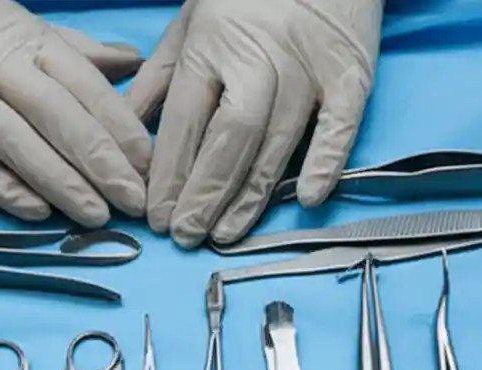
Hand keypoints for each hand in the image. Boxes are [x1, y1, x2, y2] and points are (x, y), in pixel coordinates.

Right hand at [0, 0, 151, 226]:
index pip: (88, 87)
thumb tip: (128, 62)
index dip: (123, 128)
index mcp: (28, 41)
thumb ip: (74, 50)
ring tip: (96, 215)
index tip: (153, 165)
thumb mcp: (15, 25)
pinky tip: (34, 211)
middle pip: (62, 115)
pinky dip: (2, 186)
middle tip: (135, 200)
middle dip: (104, 161)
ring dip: (62, 180)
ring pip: (20, 139)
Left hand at [126, 0, 381, 246]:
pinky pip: (340, 127)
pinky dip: (325, 163)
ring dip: (250, 196)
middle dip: (203, 194)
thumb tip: (129, 134)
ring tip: (226, 234)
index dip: (168, 174)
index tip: (154, 215)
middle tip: (185, 236)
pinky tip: (307, 199)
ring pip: (276, 143)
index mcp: (210, 46)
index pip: (184, 122)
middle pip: (229, 140)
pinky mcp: (352, 75)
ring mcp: (308, 69)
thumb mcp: (190, 21)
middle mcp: (259, 60)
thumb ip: (159, 78)